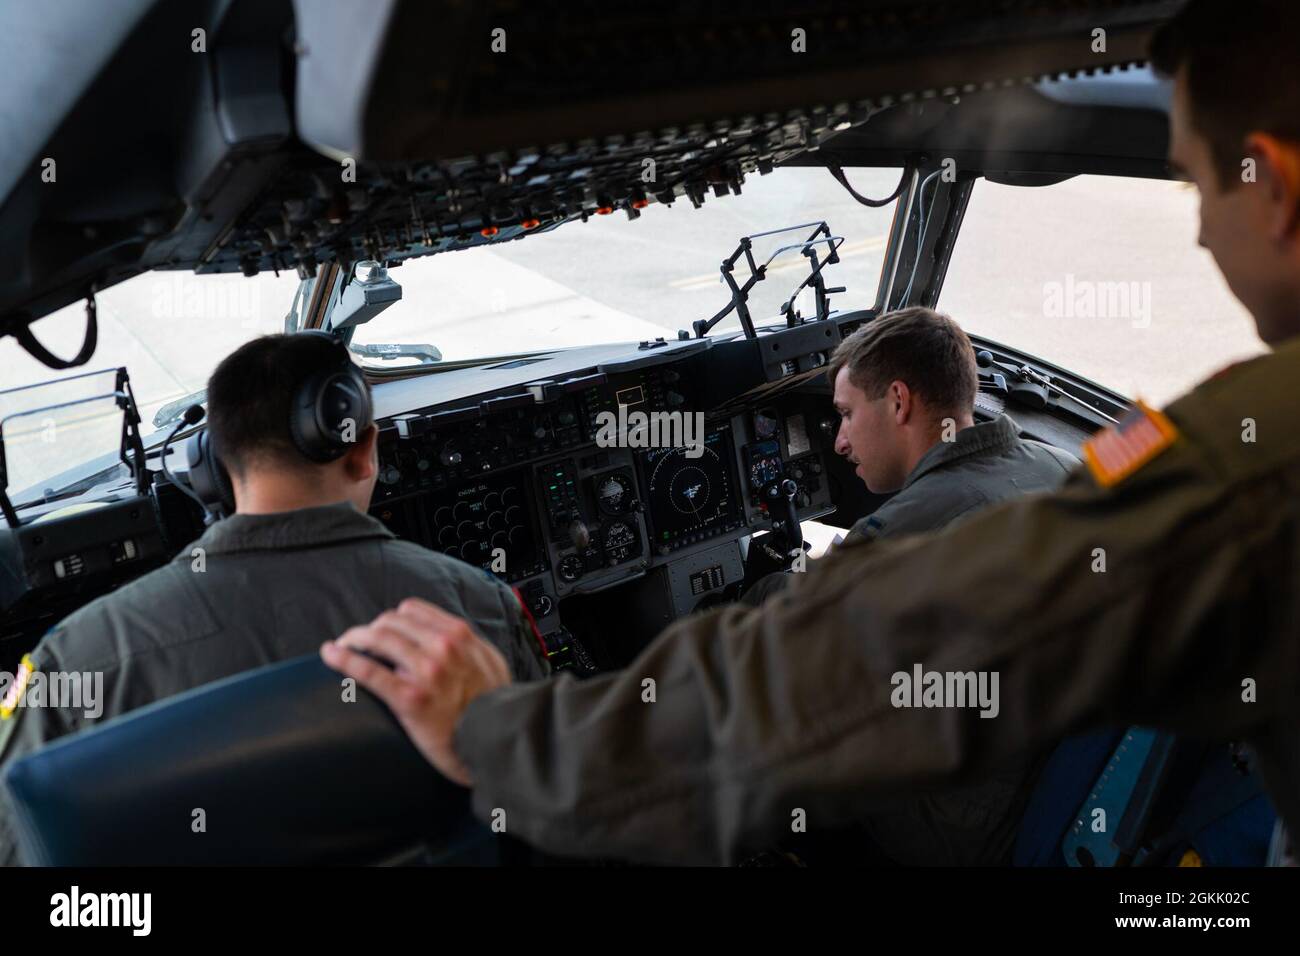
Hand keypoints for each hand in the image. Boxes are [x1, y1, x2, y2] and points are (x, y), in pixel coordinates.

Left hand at [320, 598, 510, 785]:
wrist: (495, 740)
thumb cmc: (493, 705)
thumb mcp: (489, 661)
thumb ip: (468, 643)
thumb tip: (445, 635)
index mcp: (458, 635)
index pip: (411, 611)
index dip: (392, 619)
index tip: (384, 631)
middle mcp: (442, 647)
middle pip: (390, 622)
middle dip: (370, 629)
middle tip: (358, 641)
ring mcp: (425, 672)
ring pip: (378, 639)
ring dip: (354, 638)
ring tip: (341, 646)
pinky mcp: (409, 698)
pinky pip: (370, 671)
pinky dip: (345, 659)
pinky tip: (330, 654)